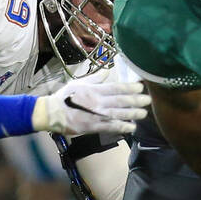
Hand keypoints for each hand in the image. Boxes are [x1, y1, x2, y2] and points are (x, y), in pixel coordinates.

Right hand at [34, 77, 149, 136]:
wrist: (52, 113)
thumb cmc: (64, 97)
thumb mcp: (78, 83)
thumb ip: (94, 78)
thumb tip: (106, 72)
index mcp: (94, 90)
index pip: (116, 88)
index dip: (130, 87)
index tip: (141, 87)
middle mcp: (98, 102)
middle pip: (121, 101)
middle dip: (136, 100)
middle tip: (148, 100)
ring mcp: (96, 115)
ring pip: (118, 114)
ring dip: (132, 114)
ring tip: (143, 113)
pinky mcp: (93, 126)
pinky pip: (110, 127)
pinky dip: (121, 127)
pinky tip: (131, 127)